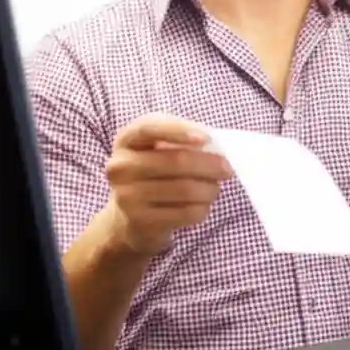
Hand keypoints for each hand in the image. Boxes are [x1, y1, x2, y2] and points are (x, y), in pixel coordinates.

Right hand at [102, 113, 233, 255]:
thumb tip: (219, 145)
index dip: (179, 131)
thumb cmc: (156, 172)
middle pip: (176, 161)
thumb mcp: (162, 147)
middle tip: (228, 169)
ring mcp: (126, 195)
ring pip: (186, 189)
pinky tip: (202, 205)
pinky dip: (203, 208)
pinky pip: (186, 213)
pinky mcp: (140, 221)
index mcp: (127, 140)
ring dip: (210, 189)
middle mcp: (120, 166)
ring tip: (214, 188)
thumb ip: (185, 138)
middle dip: (210, 165)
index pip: (149, 128)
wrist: (130, 216)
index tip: (207, 137)